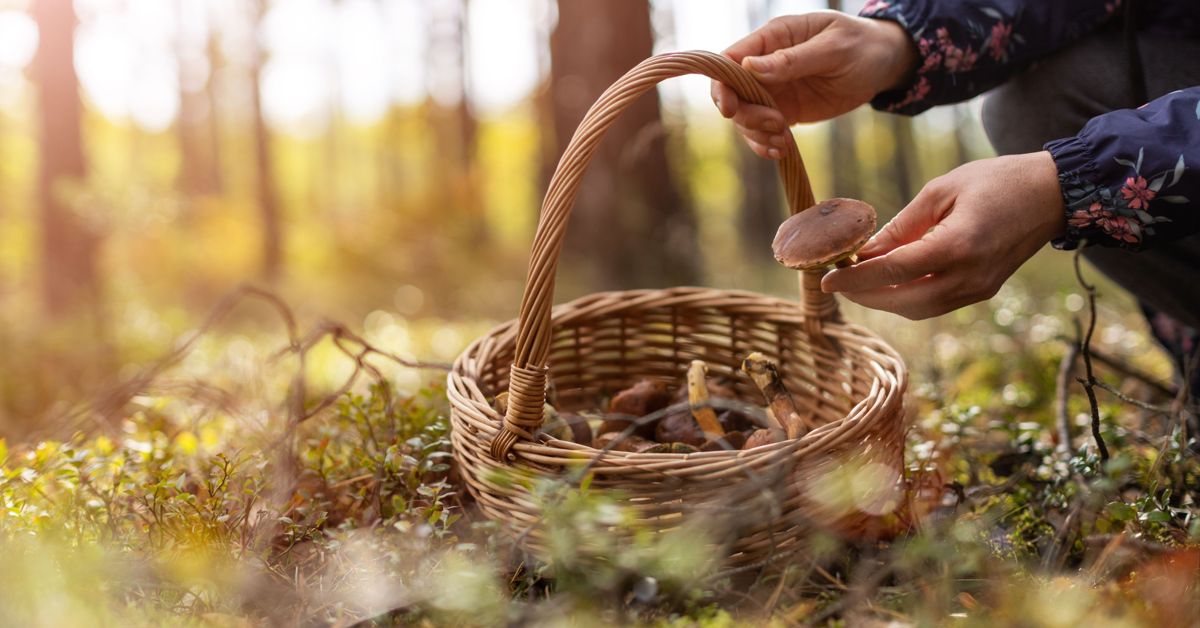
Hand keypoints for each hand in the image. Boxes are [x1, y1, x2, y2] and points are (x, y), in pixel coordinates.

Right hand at [711, 12, 917, 158]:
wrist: (882, 64)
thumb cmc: (861, 46)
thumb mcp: (833, 49)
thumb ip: (793, 59)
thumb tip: (749, 67)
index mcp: (773, 37)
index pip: (730, 59)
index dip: (723, 85)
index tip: (731, 109)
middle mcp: (765, 64)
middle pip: (732, 93)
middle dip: (746, 115)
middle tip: (776, 125)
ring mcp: (773, 90)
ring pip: (744, 117)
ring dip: (757, 134)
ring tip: (784, 141)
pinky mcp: (783, 111)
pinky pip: (761, 131)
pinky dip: (765, 144)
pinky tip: (782, 151)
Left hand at [821, 152, 1066, 319]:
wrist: (1052, 193)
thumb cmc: (995, 180)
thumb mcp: (940, 191)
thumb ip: (901, 226)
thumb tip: (864, 252)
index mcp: (957, 245)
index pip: (893, 272)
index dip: (855, 278)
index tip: (827, 278)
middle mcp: (969, 276)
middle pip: (903, 301)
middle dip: (865, 295)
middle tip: (837, 281)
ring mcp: (979, 289)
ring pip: (919, 309)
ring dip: (884, 301)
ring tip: (858, 282)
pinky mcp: (983, 291)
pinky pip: (936, 304)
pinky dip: (907, 298)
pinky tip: (889, 283)